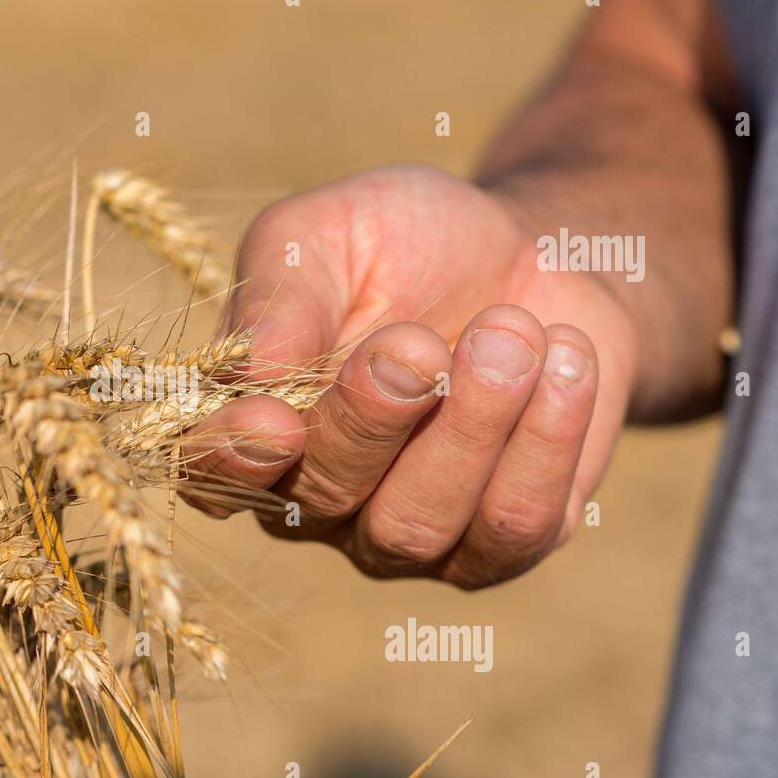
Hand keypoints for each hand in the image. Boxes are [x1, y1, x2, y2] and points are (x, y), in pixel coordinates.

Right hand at [184, 164, 638, 588]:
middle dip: (372, 420)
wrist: (538, 252)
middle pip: (321, 501)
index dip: (236, 458)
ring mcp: (407, 535)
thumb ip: (282, 295)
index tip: (277, 418)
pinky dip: (545, 442)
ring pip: (414, 528)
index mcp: (254, 426)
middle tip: (417, 341)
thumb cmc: (408, 242)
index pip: (214, 475)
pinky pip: (514, 528)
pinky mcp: (502, 544)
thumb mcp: (332, 233)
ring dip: (469, 429)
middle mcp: (318, 501)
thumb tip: (254, 373)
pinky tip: (564, 360)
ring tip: (513, 331)